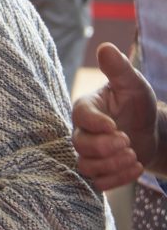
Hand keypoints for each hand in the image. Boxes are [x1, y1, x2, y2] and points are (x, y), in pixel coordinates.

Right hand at [73, 42, 155, 190]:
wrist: (149, 129)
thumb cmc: (137, 103)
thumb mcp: (133, 84)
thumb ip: (118, 69)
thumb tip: (106, 47)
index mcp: (86, 107)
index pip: (80, 116)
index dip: (96, 124)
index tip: (116, 127)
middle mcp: (82, 131)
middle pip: (80, 145)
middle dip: (106, 148)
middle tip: (128, 142)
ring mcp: (89, 152)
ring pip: (86, 166)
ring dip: (111, 165)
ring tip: (134, 156)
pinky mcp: (99, 170)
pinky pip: (97, 182)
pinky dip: (117, 179)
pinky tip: (137, 168)